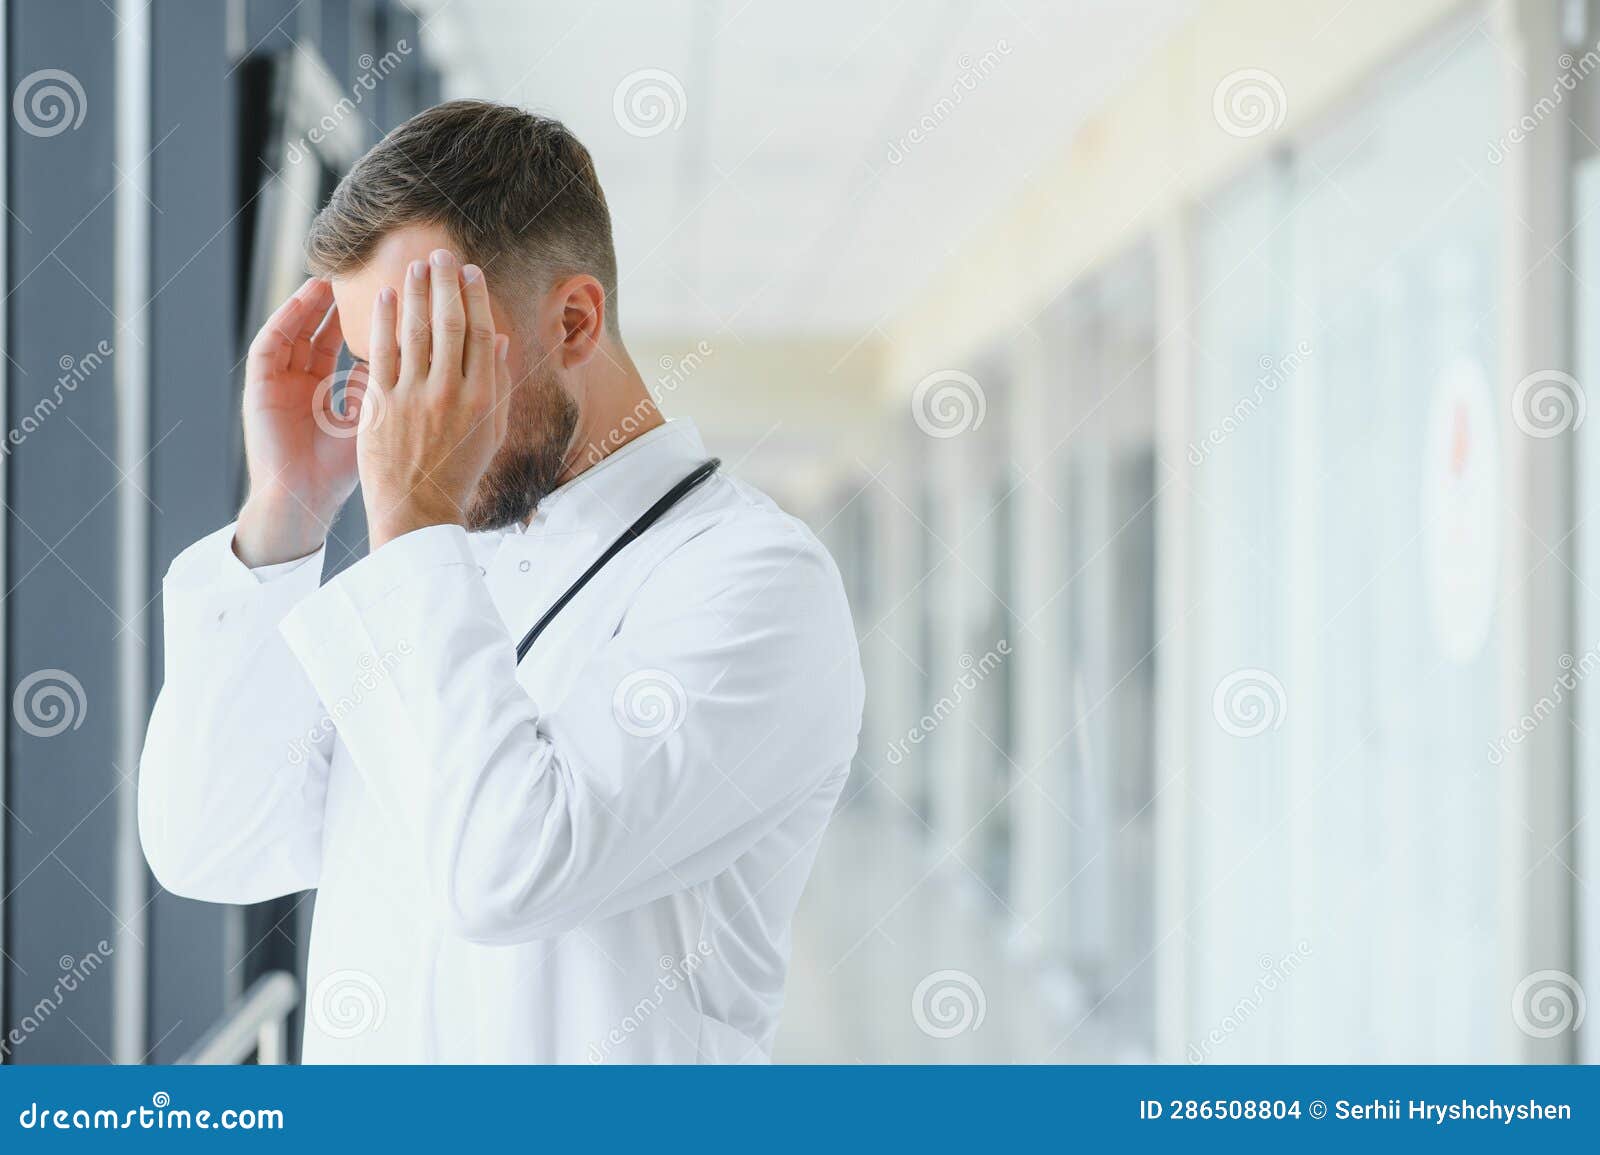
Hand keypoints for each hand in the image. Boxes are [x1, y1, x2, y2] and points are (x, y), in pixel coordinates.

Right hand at [235, 278, 369, 564]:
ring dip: (310, 304)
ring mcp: (277, 383)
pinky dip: (285, 318)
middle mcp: (299, 383)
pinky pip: (270, 343)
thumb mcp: (370, 419)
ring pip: (293, 331)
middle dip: (335, 305)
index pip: (340, 345)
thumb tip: (415, 351)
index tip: (383, 297)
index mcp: (324, 392)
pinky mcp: (257, 386)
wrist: (305, 500)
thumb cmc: (341, 471)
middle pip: (316, 332)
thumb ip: (384, 385)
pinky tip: (305, 299)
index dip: (357, 322)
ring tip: (332, 279)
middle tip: (359, 278)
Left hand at [358, 250, 510, 550]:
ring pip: (416, 332)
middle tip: (441, 254)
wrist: (417, 510)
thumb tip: (499, 340)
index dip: (476, 298)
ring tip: (415, 265)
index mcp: (482, 399)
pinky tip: (384, 296)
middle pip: (450, 324)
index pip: (481, 335)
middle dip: (446, 283)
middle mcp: (450, 393)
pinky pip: (383, 351)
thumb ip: (496, 383)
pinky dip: (384, 320)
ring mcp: (414, 397)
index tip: (470, 273)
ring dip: (415, 292)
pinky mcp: (382, 404)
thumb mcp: (490, 431)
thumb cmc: (457, 471)